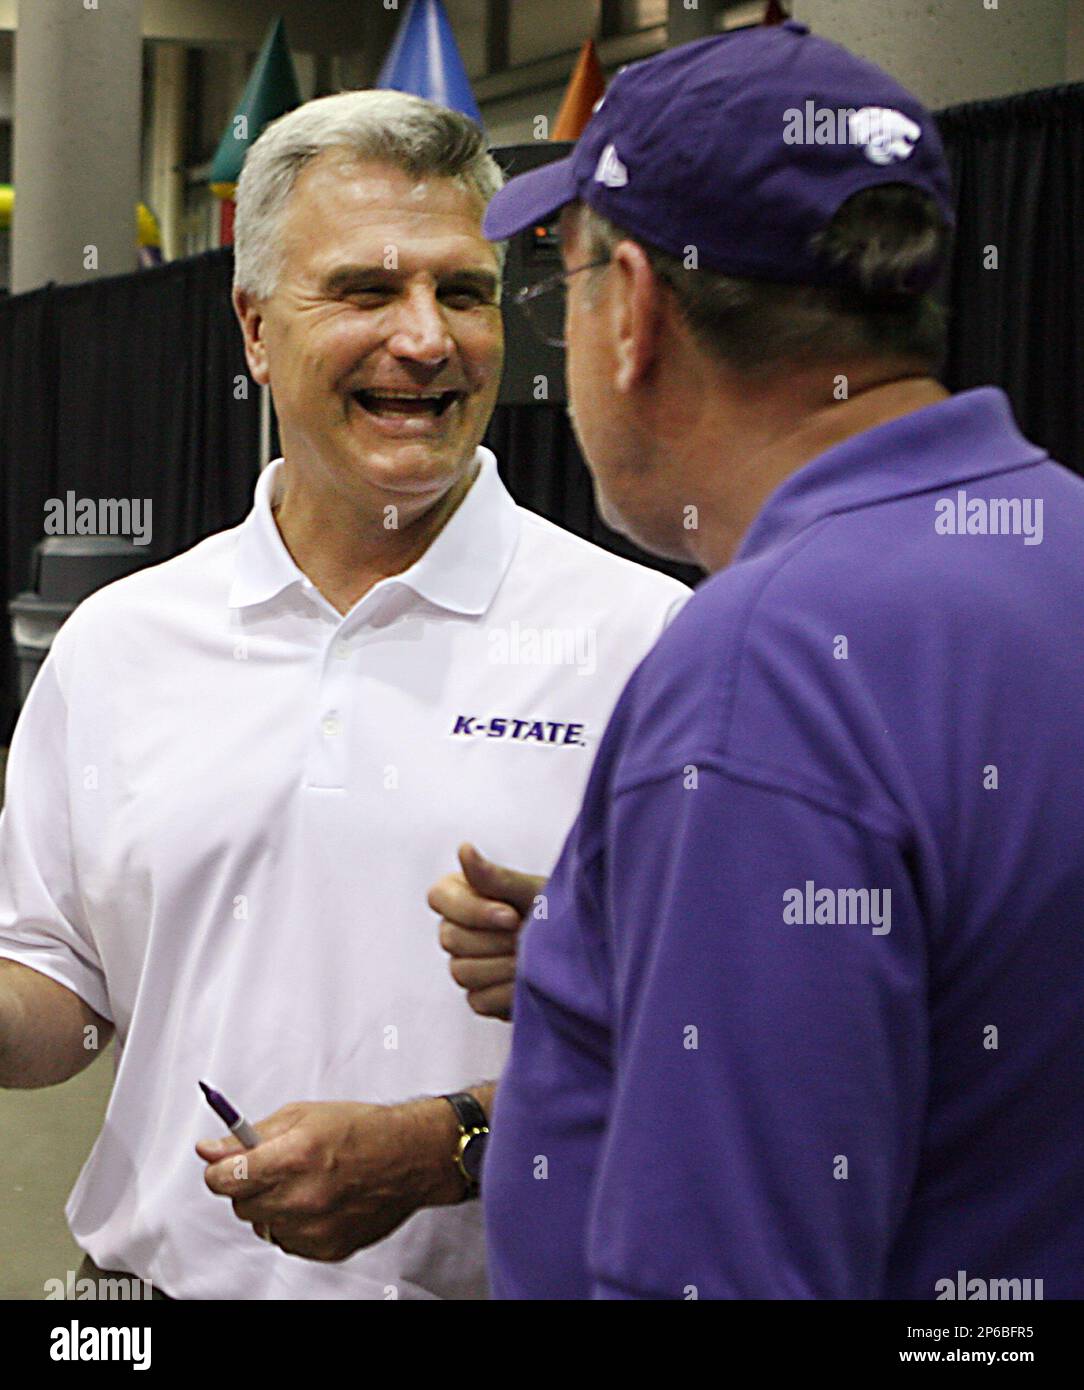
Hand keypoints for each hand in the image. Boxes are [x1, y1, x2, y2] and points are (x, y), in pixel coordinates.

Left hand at [196, 1097, 462, 1261]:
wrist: (409, 1157)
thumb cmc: (362, 1130)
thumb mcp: (302, 1115)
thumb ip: (250, 1136)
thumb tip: (209, 1150)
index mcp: (294, 1155)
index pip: (225, 1178)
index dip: (218, 1169)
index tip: (221, 1165)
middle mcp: (302, 1196)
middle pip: (240, 1204)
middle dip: (249, 1185)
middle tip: (274, 1167)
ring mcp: (315, 1228)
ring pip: (262, 1225)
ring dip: (271, 1205)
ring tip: (302, 1183)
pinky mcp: (327, 1248)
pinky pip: (286, 1241)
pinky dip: (293, 1224)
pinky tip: (316, 1201)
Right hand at [427, 843, 545, 1020]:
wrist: (584, 952)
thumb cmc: (557, 911)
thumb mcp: (530, 892)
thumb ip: (496, 877)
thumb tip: (464, 848)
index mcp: (460, 893)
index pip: (439, 899)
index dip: (474, 912)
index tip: (511, 916)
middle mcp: (455, 928)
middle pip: (451, 939)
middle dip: (496, 940)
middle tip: (528, 937)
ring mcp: (464, 964)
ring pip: (462, 971)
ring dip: (504, 965)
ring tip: (531, 957)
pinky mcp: (479, 996)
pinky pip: (479, 1000)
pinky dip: (508, 992)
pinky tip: (528, 982)